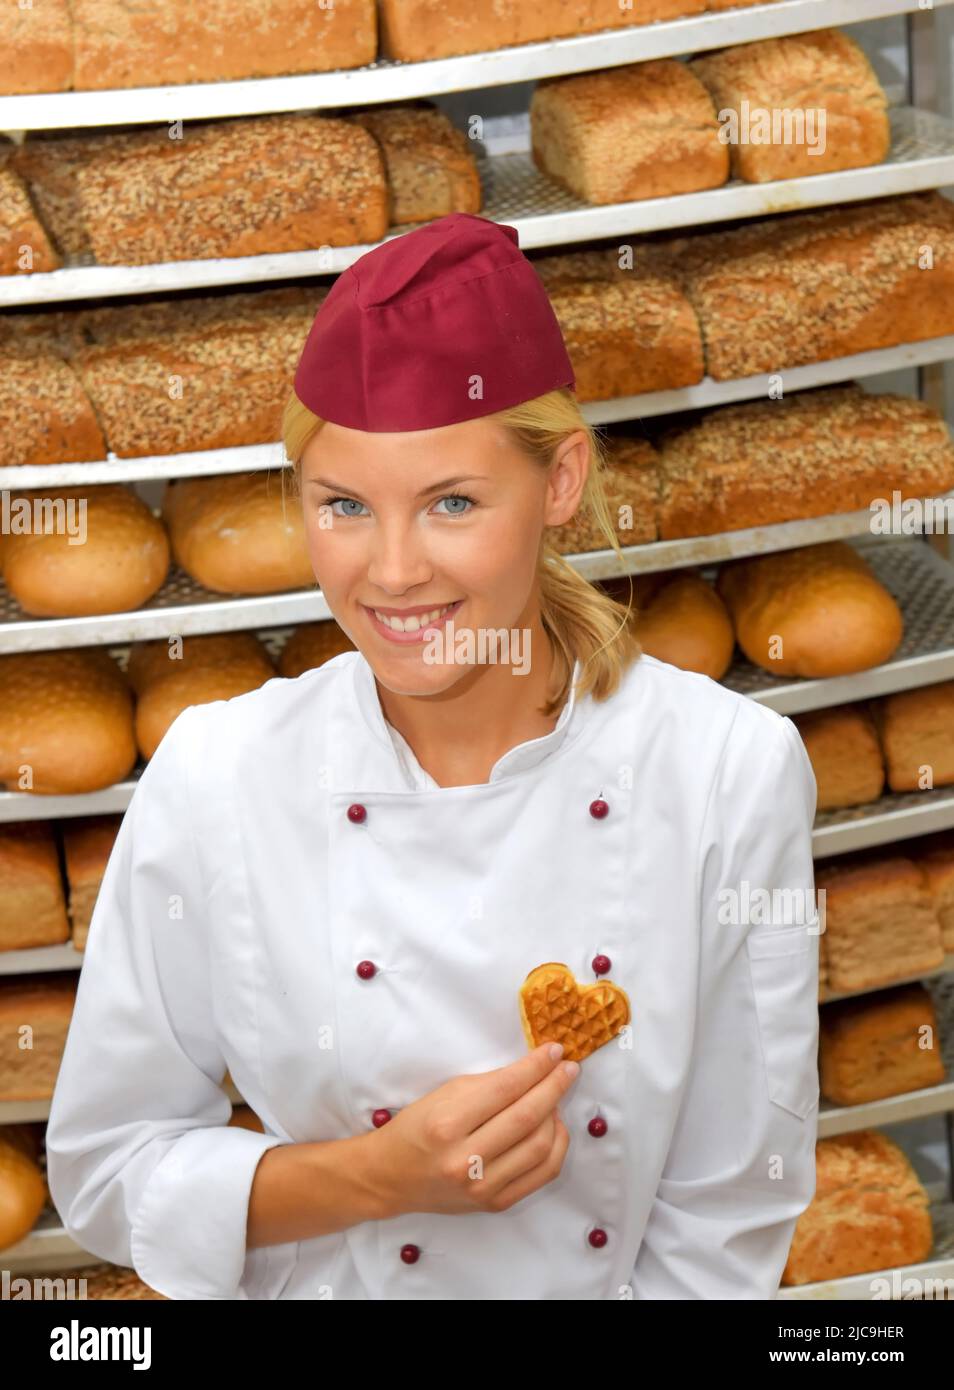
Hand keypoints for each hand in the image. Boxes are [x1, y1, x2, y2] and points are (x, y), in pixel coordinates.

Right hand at [368, 1043, 579, 1217]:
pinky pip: (542, 1173)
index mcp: (447, 1124)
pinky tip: (553, 1127)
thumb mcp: (444, 1094)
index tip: (555, 1050)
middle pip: (527, 1116)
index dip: (536, 1066)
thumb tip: (534, 1069)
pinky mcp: (494, 1203)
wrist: (391, 1177)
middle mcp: (465, 1159)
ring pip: (540, 1145)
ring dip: (556, 1114)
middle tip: (568, 1068)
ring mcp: (482, 1186)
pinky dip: (556, 1146)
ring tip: (554, 1098)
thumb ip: (490, 1084)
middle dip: (554, 1086)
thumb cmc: (416, 1127)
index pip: (506, 1088)